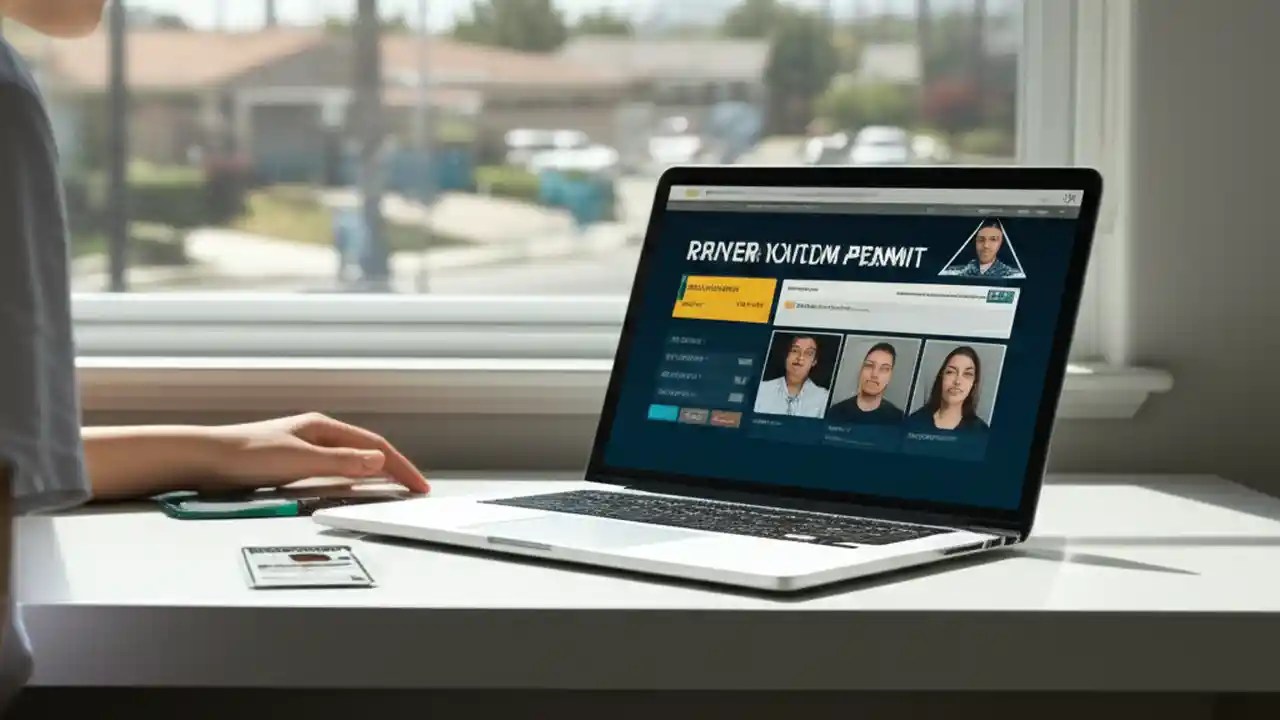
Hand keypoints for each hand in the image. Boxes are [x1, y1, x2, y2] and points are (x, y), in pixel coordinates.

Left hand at [208, 413, 429, 493]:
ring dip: (375, 473)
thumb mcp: (299, 460)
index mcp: (323, 427)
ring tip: (394, 489)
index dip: (400, 467)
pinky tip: (353, 489)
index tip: (418, 486)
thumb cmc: (246, 455)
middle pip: (366, 450)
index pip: (375, 446)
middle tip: (414, 489)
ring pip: (352, 459)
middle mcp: (316, 433)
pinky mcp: (291, 462)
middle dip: (394, 468)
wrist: (205, 458)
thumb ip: (340, 463)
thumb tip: (379, 462)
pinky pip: (334, 469)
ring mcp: (304, 447)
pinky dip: (353, 479)